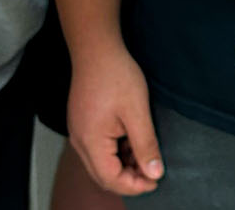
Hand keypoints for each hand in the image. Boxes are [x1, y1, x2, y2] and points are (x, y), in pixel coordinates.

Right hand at [66, 42, 163, 195]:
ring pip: (100, 163)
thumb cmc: (116, 75)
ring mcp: (79, 132)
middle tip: (152, 172)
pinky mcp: (82, 123)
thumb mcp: (137, 112)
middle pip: (103, 175)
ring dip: (123, 165)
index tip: (156, 180)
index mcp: (91, 141)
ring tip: (145, 154)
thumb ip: (145, 145)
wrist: (96, 49)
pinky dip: (115, 152)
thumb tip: (154, 173)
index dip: (135, 186)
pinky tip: (132, 141)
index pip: (111, 180)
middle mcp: (79, 140)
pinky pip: (97, 149)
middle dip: (129, 179)